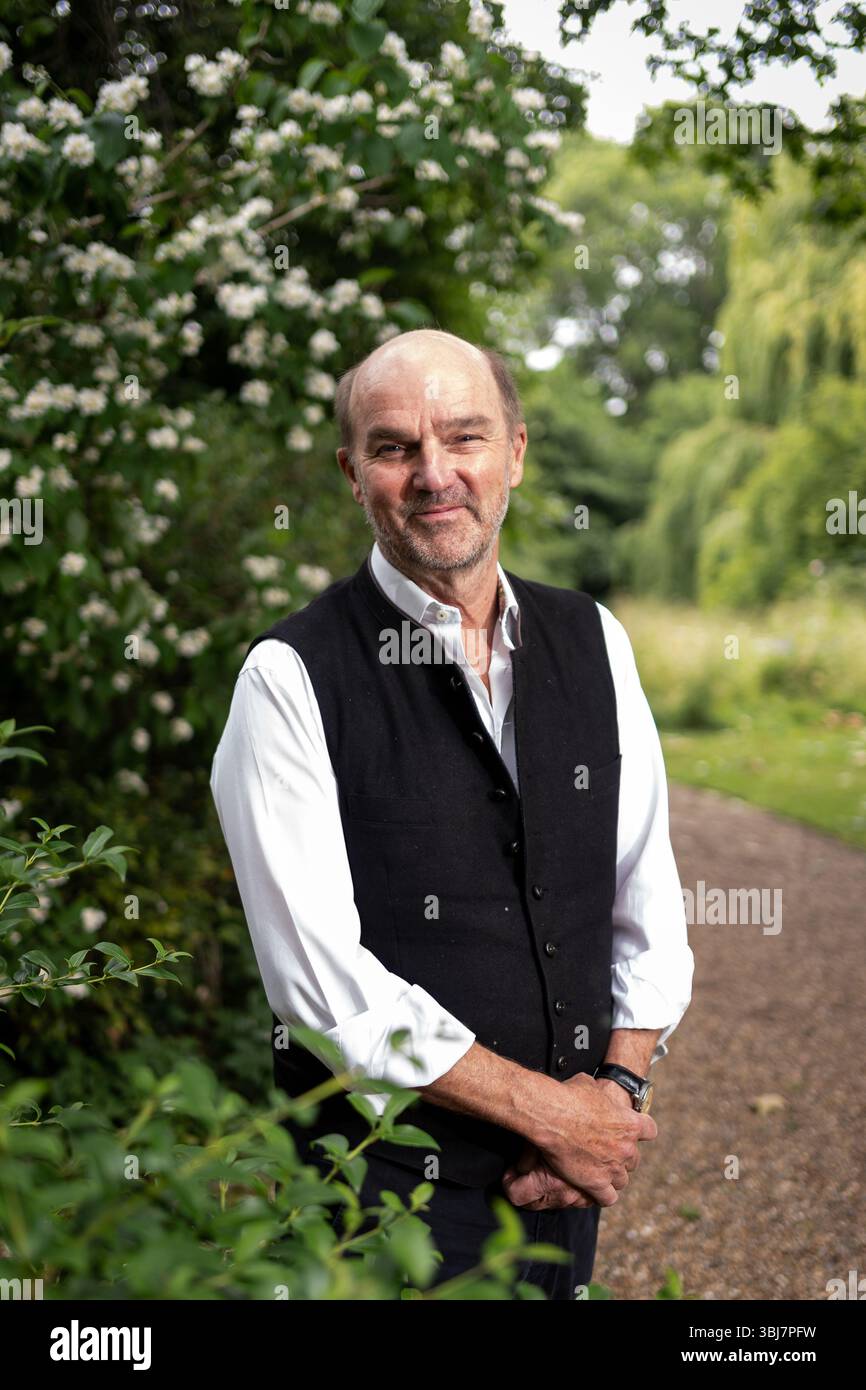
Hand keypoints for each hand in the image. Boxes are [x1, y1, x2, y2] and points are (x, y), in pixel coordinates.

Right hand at [502, 1072, 655, 1208]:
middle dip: (622, 1157)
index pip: (650, 1130)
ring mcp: (613, 1167)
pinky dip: (602, 1195)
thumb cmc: (569, 1096)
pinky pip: (608, 1198)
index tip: (629, 1131)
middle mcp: (626, 1148)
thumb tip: (592, 1092)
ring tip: (597, 1172)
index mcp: (630, 1123)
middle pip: (634, 1160)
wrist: (553, 1115)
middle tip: (605, 1153)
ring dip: (612, 1176)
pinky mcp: (596, 1183)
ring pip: (622, 1180)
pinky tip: (593, 1189)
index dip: (640, 1131)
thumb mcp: (589, 1086)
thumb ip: (599, 1096)